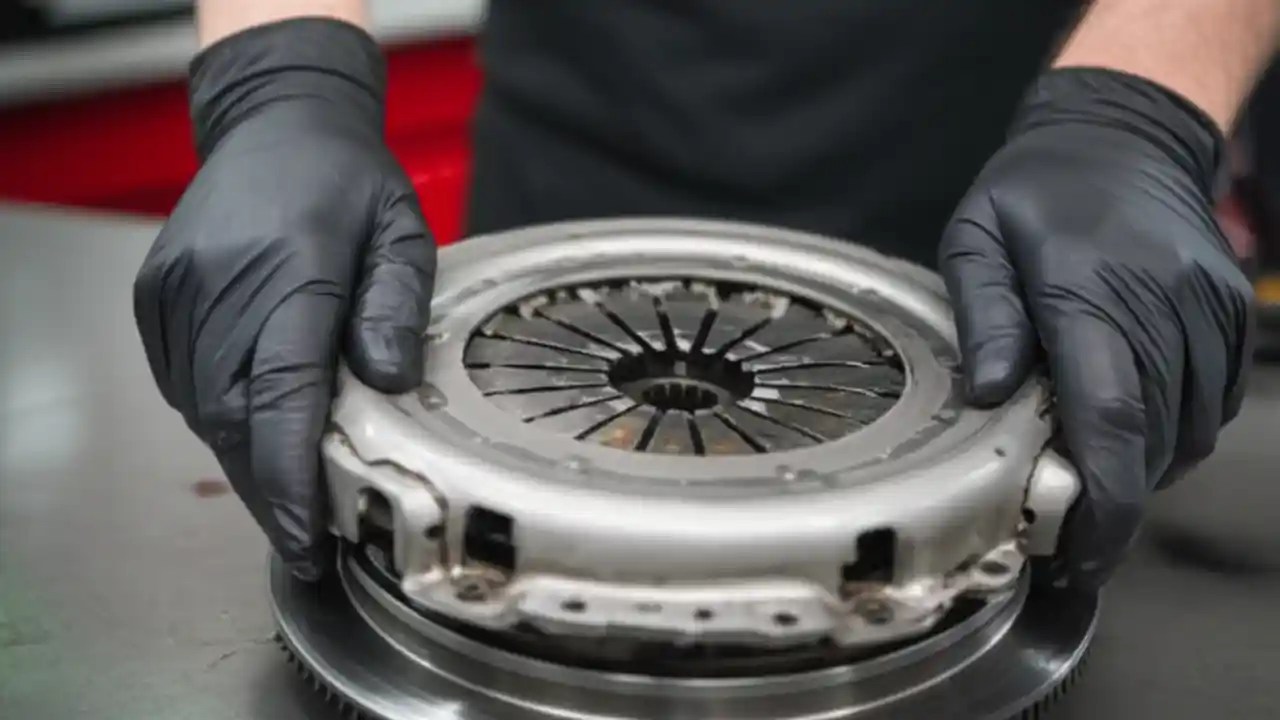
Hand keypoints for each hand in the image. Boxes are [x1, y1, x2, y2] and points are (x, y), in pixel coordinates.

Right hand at [133, 19, 435, 579]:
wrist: (275, 124)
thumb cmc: (350, 184)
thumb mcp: (403, 233)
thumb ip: (396, 308)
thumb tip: (387, 382)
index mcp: (290, 271)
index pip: (282, 395)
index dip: (292, 479)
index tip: (308, 541)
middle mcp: (220, 285)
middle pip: (236, 419)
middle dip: (271, 488)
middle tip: (309, 538)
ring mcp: (176, 293)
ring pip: (205, 410)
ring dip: (246, 458)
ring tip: (289, 494)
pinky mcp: (155, 298)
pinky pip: (185, 383)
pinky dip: (221, 418)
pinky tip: (258, 430)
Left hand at [941, 69, 1252, 589]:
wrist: (1125, 133)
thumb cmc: (1037, 190)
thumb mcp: (978, 239)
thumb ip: (984, 318)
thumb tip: (989, 395)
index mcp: (1088, 288)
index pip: (1108, 415)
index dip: (1103, 498)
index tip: (1083, 550)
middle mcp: (1161, 303)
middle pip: (1153, 436)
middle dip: (1117, 497)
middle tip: (1072, 524)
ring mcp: (1208, 307)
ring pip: (1190, 429)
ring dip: (1145, 466)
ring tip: (1095, 470)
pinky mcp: (1231, 312)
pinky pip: (1214, 402)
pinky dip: (1176, 430)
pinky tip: (1132, 424)